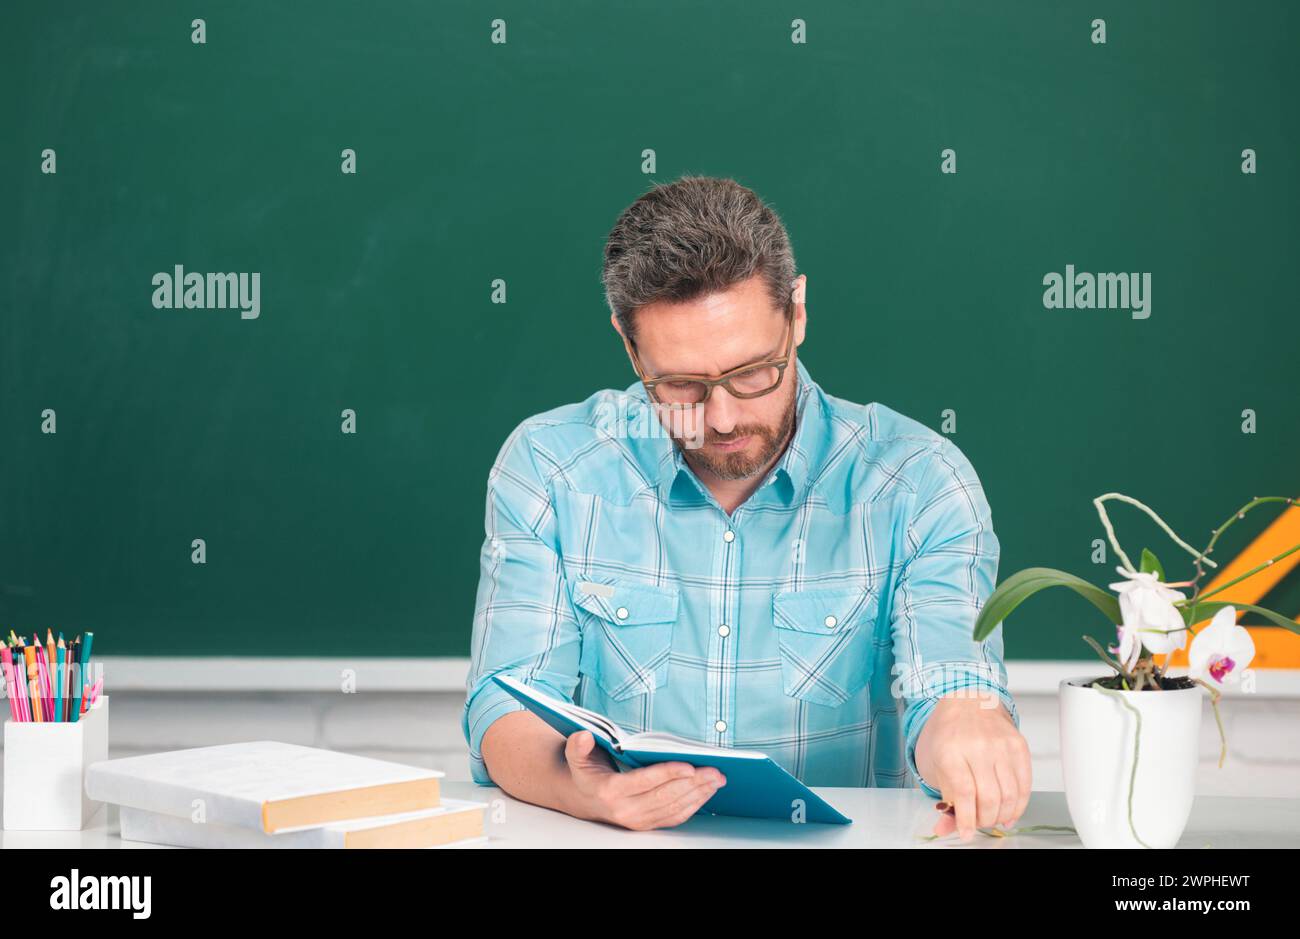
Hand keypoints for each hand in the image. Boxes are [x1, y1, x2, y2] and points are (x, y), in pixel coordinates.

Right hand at [563, 731, 725, 830]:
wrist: (581, 798)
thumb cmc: (585, 772)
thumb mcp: (576, 756)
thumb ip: (577, 745)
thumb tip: (583, 736)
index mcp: (610, 791)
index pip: (645, 782)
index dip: (668, 774)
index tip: (690, 766)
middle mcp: (625, 809)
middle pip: (665, 796)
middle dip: (693, 784)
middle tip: (715, 771)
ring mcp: (637, 820)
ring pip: (674, 808)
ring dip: (698, 794)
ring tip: (716, 779)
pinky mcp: (647, 824)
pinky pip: (674, 817)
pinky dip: (694, 805)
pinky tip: (706, 792)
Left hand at [915, 691, 1030, 841]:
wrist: (967, 701)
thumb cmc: (948, 733)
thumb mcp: (936, 764)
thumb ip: (944, 799)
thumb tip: (944, 829)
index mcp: (950, 750)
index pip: (964, 793)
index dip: (967, 820)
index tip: (966, 833)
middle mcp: (977, 746)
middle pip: (989, 797)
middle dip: (984, 820)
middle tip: (979, 823)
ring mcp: (1001, 745)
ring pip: (1010, 794)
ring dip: (1002, 815)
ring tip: (993, 817)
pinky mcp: (1019, 745)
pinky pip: (1025, 784)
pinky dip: (1019, 804)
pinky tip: (1010, 811)